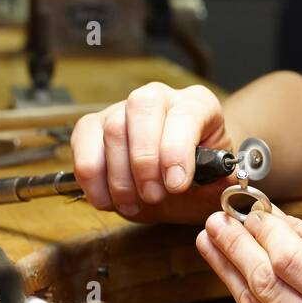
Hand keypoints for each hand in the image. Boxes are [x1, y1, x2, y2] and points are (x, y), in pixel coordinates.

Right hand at [70, 82, 234, 223]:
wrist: (180, 182)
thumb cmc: (201, 178)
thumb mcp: (219, 183)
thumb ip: (219, 183)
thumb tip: (213, 181)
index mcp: (197, 104)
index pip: (185, 114)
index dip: (177, 150)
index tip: (176, 185)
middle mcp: (159, 97)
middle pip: (141, 110)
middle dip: (144, 161)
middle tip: (153, 196)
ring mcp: (122, 109)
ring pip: (110, 130)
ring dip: (119, 177)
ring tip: (134, 204)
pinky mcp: (94, 126)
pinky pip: (82, 146)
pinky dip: (92, 180)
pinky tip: (110, 200)